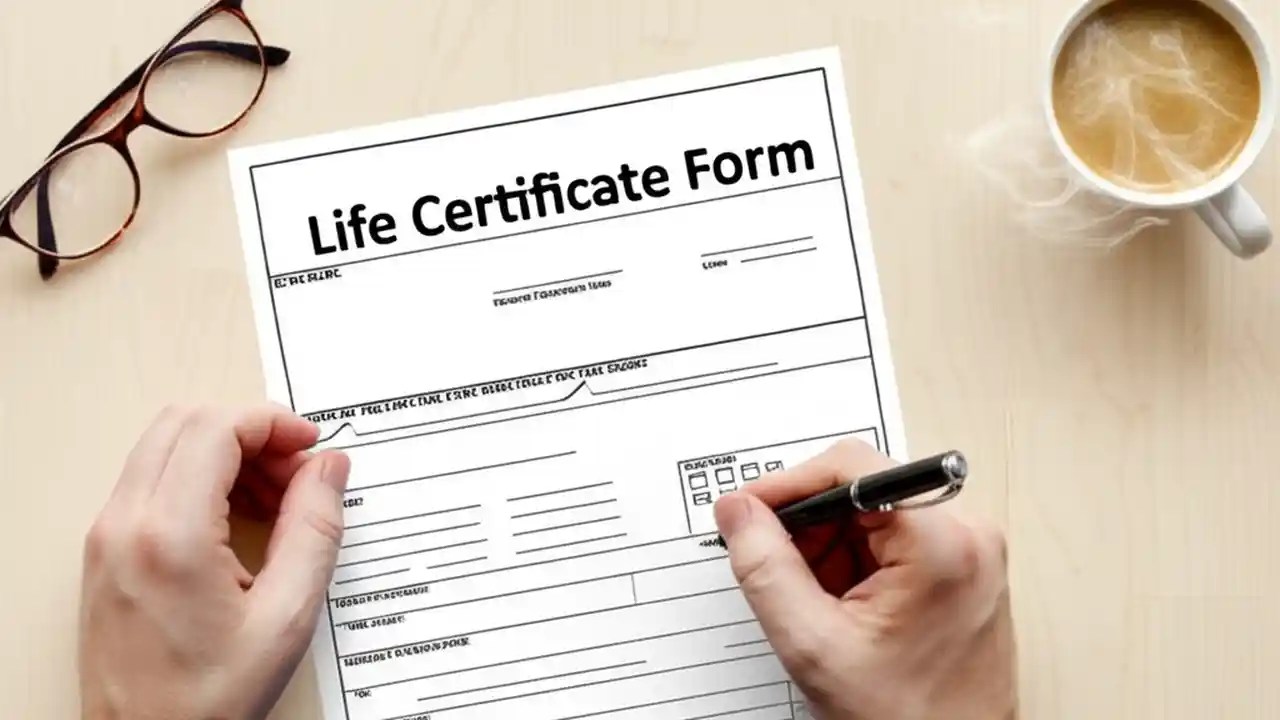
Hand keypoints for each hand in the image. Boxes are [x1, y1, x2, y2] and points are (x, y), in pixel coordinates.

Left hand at [78, 405, 350, 719]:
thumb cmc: (207, 700)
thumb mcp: (286, 616)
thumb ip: (314, 529)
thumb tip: (329, 469)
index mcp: (168, 536)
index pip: (217, 428)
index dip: (273, 423)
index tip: (311, 445)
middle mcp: (124, 524)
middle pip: (185, 422)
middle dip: (250, 433)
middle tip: (297, 471)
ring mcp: (106, 536)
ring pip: (166, 445)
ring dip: (225, 453)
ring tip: (276, 500)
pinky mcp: (104, 550)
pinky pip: (151, 479)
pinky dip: (198, 477)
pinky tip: (238, 518)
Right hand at [714, 439, 1015, 719]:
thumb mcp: (814, 645)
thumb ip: (765, 568)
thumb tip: (738, 512)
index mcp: (944, 545)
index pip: (852, 466)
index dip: (789, 485)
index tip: (751, 508)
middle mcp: (968, 536)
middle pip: (861, 488)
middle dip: (809, 528)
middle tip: (783, 573)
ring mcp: (969, 551)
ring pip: (871, 514)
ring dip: (829, 550)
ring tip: (821, 606)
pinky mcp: (961, 567)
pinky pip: (890, 540)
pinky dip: (853, 565)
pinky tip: (844, 608)